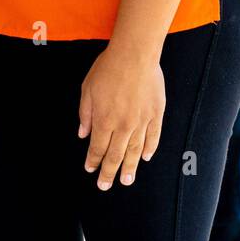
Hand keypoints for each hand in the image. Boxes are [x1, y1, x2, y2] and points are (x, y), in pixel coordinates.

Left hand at [78, 46, 164, 189]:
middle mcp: (123, 126)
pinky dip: (149, 149)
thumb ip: (85, 114)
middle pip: (116, 155)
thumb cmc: (108, 68)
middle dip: (109, 172)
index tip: (90, 170)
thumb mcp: (87, 89)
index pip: (98, 148)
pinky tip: (145, 158)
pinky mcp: (156, 114)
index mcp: (104, 120)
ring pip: (135, 151)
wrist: (134, 55)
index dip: (93, 161)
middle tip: (105, 185)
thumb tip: (83, 134)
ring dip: (130, 167)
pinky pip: (154, 137)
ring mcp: (142, 122)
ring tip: (126, 180)